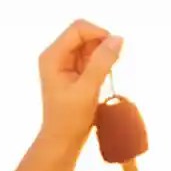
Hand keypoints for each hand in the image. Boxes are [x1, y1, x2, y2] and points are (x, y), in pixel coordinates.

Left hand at [36, 19, 122, 150]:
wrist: (62, 140)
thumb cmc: (70, 118)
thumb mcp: (87, 89)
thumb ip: (102, 62)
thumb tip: (118, 39)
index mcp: (53, 56)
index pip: (78, 29)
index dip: (99, 33)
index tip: (115, 50)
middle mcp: (56, 55)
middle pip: (83, 35)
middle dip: (101, 45)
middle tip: (110, 67)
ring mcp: (64, 63)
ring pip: (89, 46)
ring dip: (102, 56)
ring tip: (104, 77)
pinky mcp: (73, 72)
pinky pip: (90, 58)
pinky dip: (100, 64)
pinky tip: (102, 79)